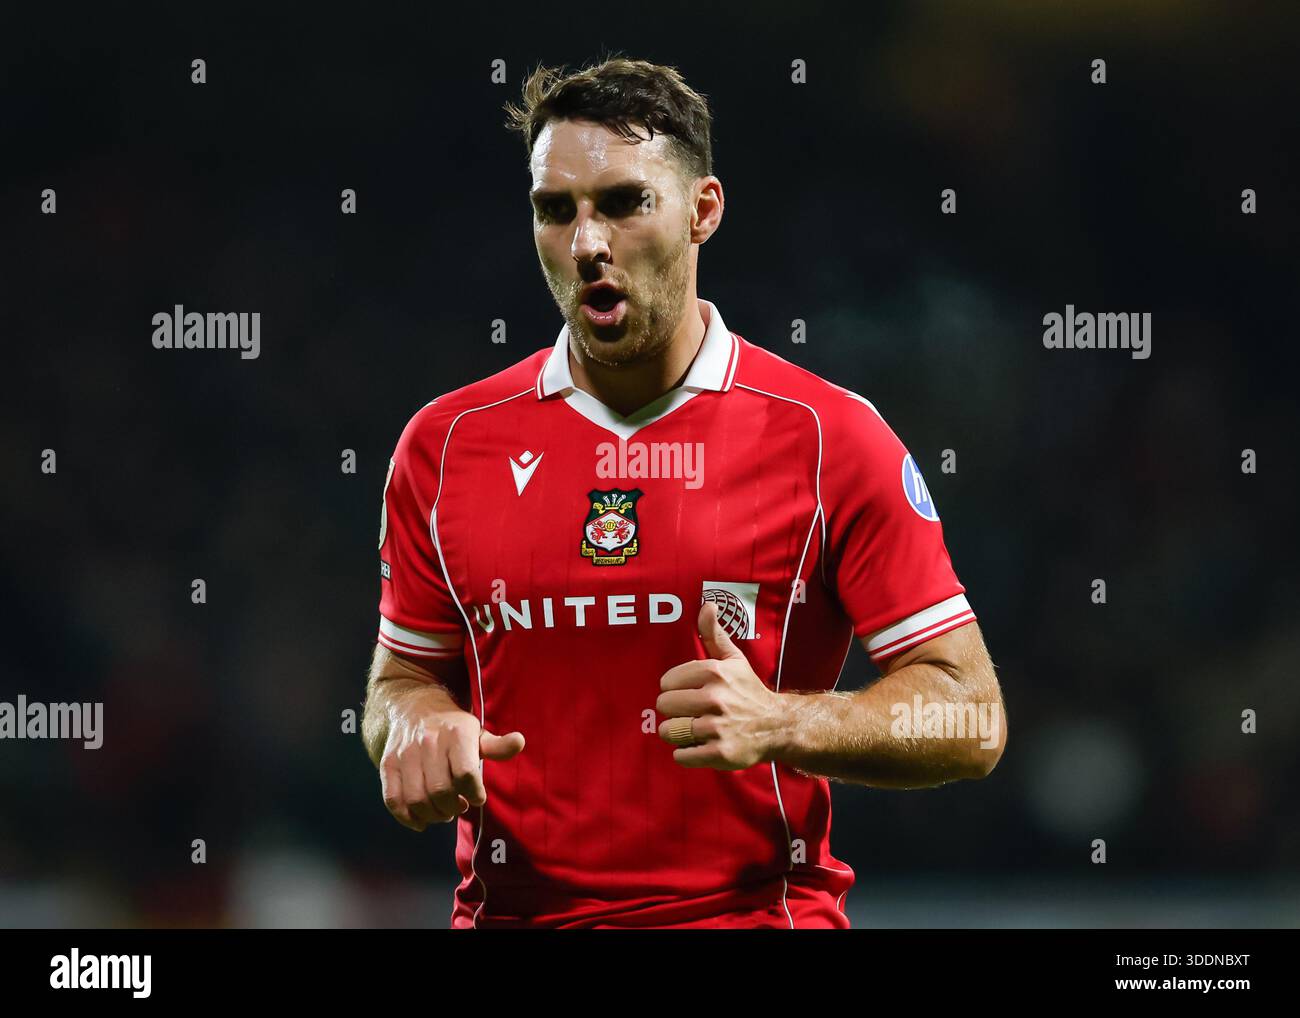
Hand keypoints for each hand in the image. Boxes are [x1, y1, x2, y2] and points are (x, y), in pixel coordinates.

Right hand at [380, 695, 524, 831]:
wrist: (415, 706)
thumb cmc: (453, 727)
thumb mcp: (477, 732)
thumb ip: (497, 745)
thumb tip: (519, 742)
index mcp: (456, 733)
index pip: (466, 774)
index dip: (474, 793)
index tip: (477, 797)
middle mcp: (428, 742)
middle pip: (440, 791)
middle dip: (453, 808)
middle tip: (460, 807)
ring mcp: (405, 754)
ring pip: (417, 799)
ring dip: (433, 815)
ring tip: (443, 813)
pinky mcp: (388, 764)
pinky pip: (394, 799)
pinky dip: (407, 817)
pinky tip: (421, 821)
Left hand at [655, 601, 785, 768]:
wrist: (778, 726)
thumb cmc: (748, 691)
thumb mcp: (734, 660)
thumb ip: (714, 634)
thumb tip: (707, 605)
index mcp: (715, 672)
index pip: (666, 682)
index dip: (675, 689)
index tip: (690, 693)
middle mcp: (715, 698)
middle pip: (664, 706)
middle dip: (674, 711)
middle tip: (691, 713)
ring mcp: (718, 727)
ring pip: (669, 731)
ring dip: (677, 734)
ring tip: (694, 730)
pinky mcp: (720, 753)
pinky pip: (681, 755)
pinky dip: (685, 754)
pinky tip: (699, 746)